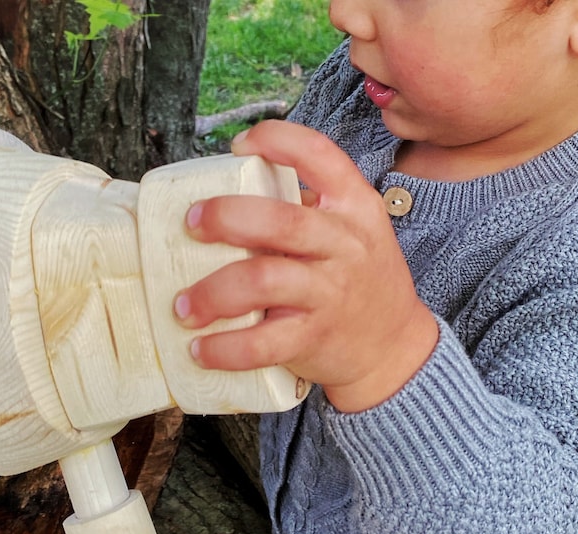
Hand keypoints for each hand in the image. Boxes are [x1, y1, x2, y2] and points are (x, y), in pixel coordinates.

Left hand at [173, 120, 438, 412]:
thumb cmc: (359, 282)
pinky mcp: (313, 338)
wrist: (394, 347)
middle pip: (280, 220)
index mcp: (353, 207)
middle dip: (225, 217)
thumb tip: (228, 199)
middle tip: (190, 225)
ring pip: (262, 280)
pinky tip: (201, 349)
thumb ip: (306, 211)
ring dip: (212, 292)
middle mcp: (344, 245)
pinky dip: (224, 348)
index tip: (238, 146)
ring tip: (184, 306)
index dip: (276, 140)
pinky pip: (262, 343)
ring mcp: (329, 293)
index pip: (319, 154)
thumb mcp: (353, 232)